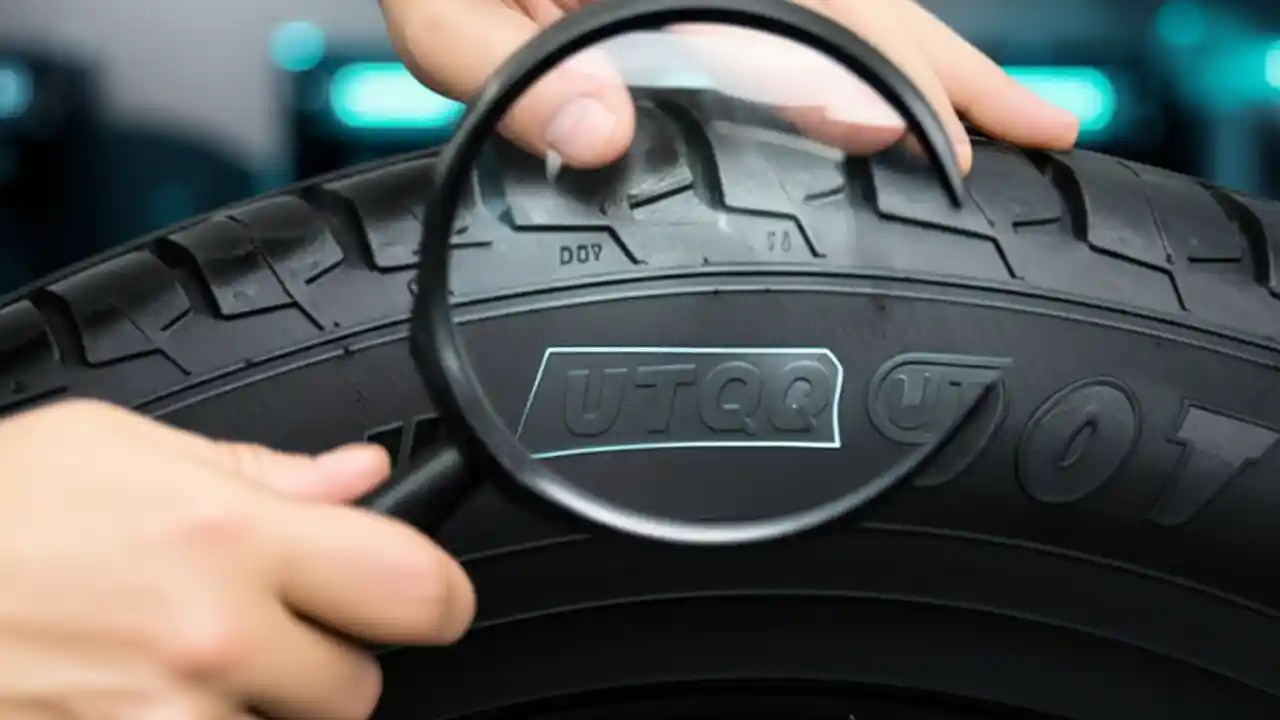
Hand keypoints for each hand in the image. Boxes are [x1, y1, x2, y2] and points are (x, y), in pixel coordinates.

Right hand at [0, 399, 474, 718]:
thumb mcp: (124, 448)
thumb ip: (263, 472)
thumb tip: (359, 478)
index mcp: (232, 538)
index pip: (417, 589)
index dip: (438, 595)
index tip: (426, 594)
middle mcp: (211, 641)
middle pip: (361, 687)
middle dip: (335, 657)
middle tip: (273, 619)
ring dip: (258, 706)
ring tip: (181, 655)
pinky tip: (143, 688)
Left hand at [379, 0, 1080, 172]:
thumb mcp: (440, 8)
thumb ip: (505, 73)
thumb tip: (604, 138)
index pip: (820, 17)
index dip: (893, 83)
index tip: (947, 152)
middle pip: (870, 1)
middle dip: (958, 71)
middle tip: (1041, 139)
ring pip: (852, 5)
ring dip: (931, 62)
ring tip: (1006, 120)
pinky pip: (807, 18)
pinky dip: (863, 56)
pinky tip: (890, 100)